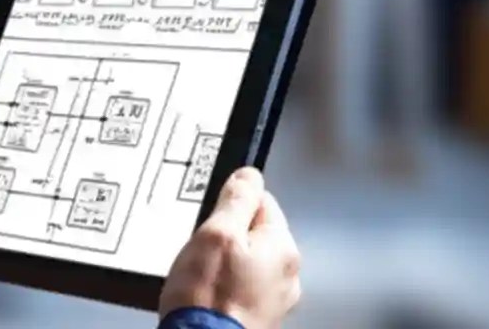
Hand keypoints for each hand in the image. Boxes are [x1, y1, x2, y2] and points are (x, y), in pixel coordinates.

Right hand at [159, 167, 301, 328]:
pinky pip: (241, 286)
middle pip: (253, 232)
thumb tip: (249, 175)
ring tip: (201, 275)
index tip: (210, 217)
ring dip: (225, 263)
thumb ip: (236, 200)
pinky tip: (207, 295)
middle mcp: (287, 273)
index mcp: (282, 247)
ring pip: (246, 260)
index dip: (230, 204)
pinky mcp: (260, 317)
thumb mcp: (215, 233)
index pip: (261, 201)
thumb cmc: (208, 297)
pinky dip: (224, 287)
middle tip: (202, 249)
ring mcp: (275, 299)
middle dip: (226, 235)